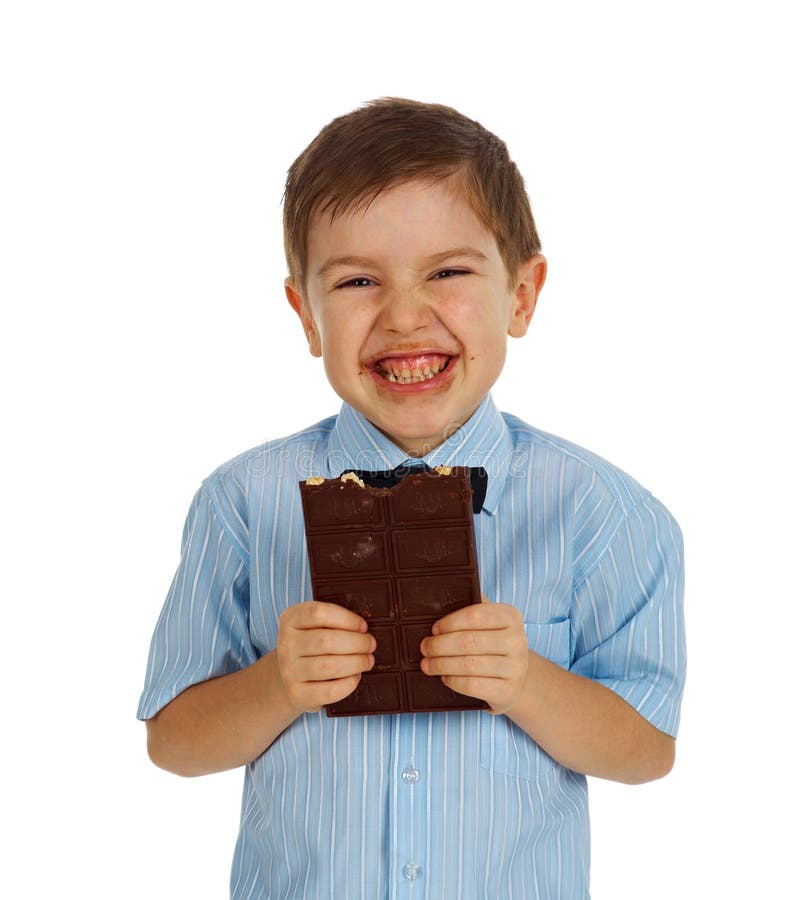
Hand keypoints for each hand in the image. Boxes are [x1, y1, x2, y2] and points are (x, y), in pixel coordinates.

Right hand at [276, 601, 375, 713]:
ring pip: (330, 666)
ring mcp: (290, 671)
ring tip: (367, 660)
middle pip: (327, 641)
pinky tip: (355, 677)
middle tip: (370, 644)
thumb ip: (334, 621)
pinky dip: (349, 683)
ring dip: (357, 663)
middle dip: (357, 643)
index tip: (363, 626)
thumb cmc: (311, 647)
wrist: (288, 679)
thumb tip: (364, 628)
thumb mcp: (313, 626)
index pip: (318, 613)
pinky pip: (330, 690)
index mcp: (290, 620)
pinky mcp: (298, 694)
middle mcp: (286, 644)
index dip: (347, 619)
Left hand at [419, 595, 527, 714]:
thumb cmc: (493, 644)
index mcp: (510, 616)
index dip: (450, 622)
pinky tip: (445, 677)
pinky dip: (454, 681)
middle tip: (424, 647)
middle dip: (440, 645)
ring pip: (469, 664)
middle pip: (469, 641)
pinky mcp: (509, 691)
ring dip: (441, 664)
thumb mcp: (489, 622)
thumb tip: (441, 597)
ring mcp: (516, 667)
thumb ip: (472, 608)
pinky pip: (473, 685)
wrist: (516, 677)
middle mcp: (517, 640)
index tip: (434, 629)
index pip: (475, 615)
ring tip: (427, 664)